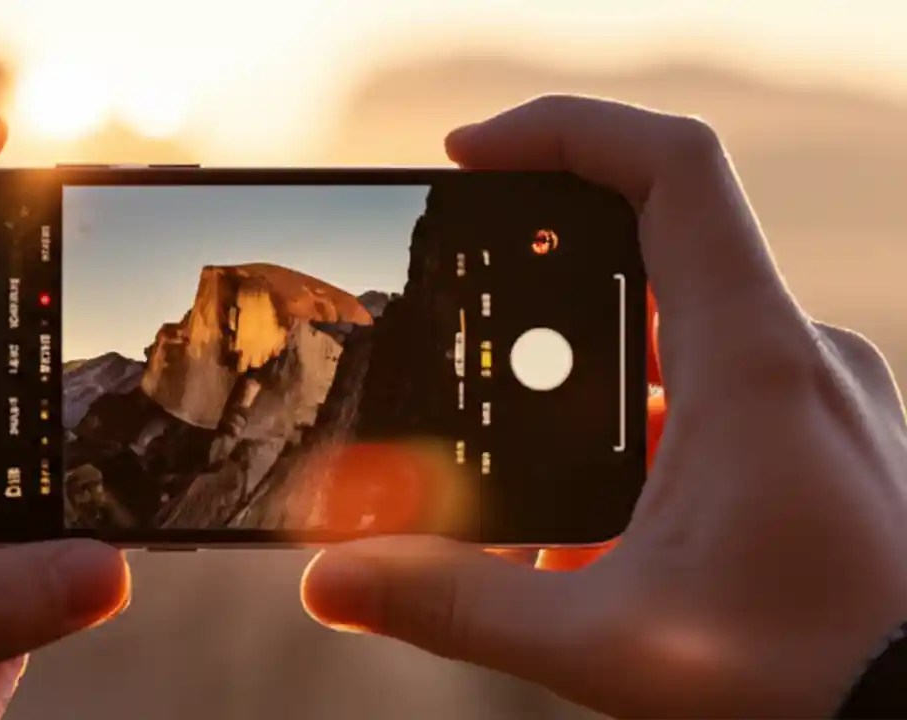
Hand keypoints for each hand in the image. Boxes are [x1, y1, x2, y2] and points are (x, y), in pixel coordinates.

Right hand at [301, 96, 906, 717]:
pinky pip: (714, 399)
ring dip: (586, 391)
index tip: (469, 157)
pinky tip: (602, 537)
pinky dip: (638, 439)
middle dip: (540, 295)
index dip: (561, 130)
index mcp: (752, 362)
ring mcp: (815, 398)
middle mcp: (795, 357)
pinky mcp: (821, 443)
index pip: (669, 168)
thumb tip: (332, 580)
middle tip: (466, 343)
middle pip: (649, 250)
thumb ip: (458, 606)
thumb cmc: (810, 683)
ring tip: (531, 480)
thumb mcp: (611, 646)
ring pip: (675, 339)